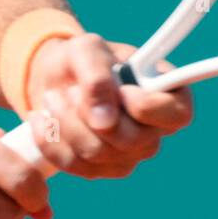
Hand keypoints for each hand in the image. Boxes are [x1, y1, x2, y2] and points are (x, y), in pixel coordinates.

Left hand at [25, 35, 193, 177]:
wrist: (56, 78)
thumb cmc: (82, 58)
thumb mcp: (87, 49)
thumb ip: (98, 75)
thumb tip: (104, 120)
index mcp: (170, 97)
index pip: (175, 115)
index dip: (144, 105)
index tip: (119, 87)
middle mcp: (155, 132)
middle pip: (130, 141)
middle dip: (89, 112)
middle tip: (70, 88)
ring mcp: (129, 156)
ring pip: (96, 154)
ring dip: (65, 122)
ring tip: (53, 97)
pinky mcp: (100, 170)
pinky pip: (73, 165)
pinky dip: (50, 139)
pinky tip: (42, 118)